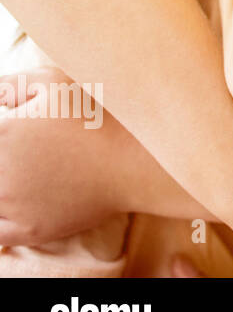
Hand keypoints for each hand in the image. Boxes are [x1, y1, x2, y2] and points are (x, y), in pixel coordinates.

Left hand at [0, 68, 128, 243]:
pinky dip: (0, 220)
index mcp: (1, 133)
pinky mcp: (29, 230)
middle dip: (5, 157)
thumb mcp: (55, 81)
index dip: (2, 135)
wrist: (139, 160)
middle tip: (31, 152)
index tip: (14, 133)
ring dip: (3, 185)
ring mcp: (11, 205)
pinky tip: (16, 205)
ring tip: (31, 172)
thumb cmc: (101, 114)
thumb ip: (8, 86)